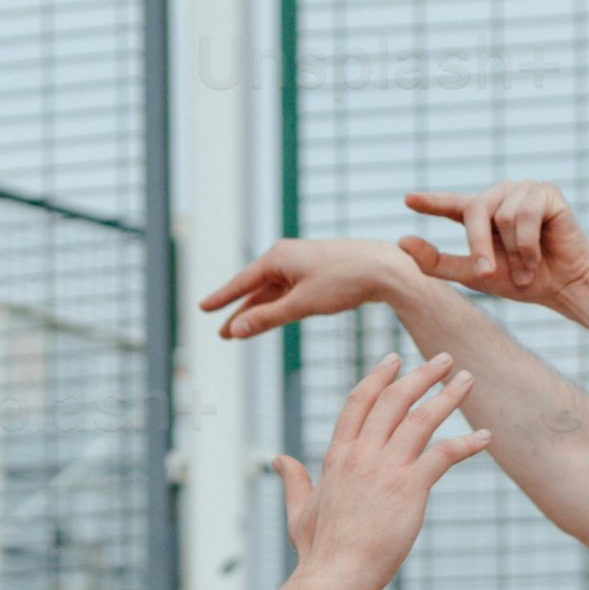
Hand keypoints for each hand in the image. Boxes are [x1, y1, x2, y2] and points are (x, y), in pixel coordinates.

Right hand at [198, 230, 448, 340]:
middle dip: (240, 311)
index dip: (222, 298)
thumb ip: (268, 318)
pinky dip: (279, 305)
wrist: (386, 267)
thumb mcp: (301, 304)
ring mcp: (304, 262)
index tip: (202, 308)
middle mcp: (288, 255)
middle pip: (256, 288)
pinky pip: (290, 290)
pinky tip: (275, 315)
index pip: (242, 282)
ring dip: (260, 311)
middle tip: (223, 333)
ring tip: (244, 330)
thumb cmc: (345, 282)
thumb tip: (237, 329)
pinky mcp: (320, 270)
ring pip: (274, 291)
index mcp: (278, 257)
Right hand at [270, 354, 476, 589]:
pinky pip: (444, 454)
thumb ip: (294, 481)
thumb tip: (279, 460)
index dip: (378, 377)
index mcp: (337, 457)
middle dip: (420, 375)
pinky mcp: (409, 487)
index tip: (394, 360)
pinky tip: (485, 437)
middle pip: (394, 400)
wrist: (333, 577)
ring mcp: (386, 469)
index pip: (359, 403)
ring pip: (422, 418)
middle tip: (443, 359)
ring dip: (448, 395)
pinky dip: (467, 442)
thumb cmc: (318, 552)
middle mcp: (362, 454)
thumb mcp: (299, 511)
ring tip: (467, 380)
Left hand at [396, 182, 588, 306]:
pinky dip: (529, 243)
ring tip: (527, 265)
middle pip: (475, 211)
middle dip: (479, 245)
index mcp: (482, 215)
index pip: (452, 204)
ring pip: (503, 215)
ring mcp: (523, 190)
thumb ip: (437, 262)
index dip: (431, 201)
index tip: (407, 199)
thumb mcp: (474, 275)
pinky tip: (540, 254)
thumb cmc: (523, 281)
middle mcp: (500, 197)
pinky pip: (527, 214)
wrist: (566, 285)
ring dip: (514, 250)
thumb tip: (401, 241)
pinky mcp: (546, 191)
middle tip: (488, 274)